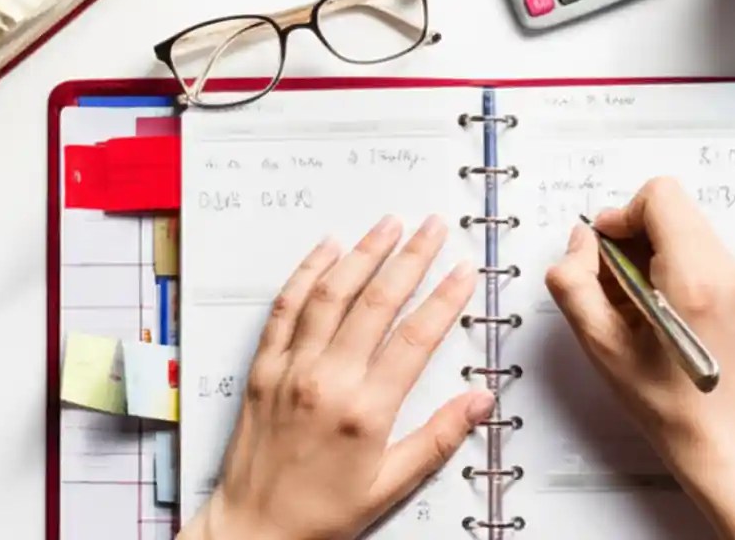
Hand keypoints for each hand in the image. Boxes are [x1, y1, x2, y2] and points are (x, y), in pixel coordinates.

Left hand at [179, 215, 493, 539]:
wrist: (254, 529)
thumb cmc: (321, 513)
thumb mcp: (391, 484)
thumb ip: (438, 437)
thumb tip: (480, 401)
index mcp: (366, 412)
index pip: (416, 338)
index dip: (444, 299)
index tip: (463, 271)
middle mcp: (327, 381)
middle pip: (378, 303)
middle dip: (411, 258)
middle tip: (433, 228)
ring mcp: (291, 369)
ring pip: (331, 294)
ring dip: (363, 254)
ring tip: (389, 225)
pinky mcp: (263, 368)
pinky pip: (285, 308)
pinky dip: (306, 273)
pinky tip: (327, 249)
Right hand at [546, 178, 734, 539]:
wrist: (719, 438)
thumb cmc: (663, 402)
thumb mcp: (600, 344)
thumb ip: (574, 282)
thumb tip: (579, 241)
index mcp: (694, 277)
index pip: (660, 196)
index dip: (620, 215)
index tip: (602, 252)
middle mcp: (724, 267)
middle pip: (669, 207)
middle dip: (630, 234)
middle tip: (611, 282)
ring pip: (680, 225)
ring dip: (646, 249)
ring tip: (630, 301)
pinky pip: (693, 247)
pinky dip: (664, 263)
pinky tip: (650, 307)